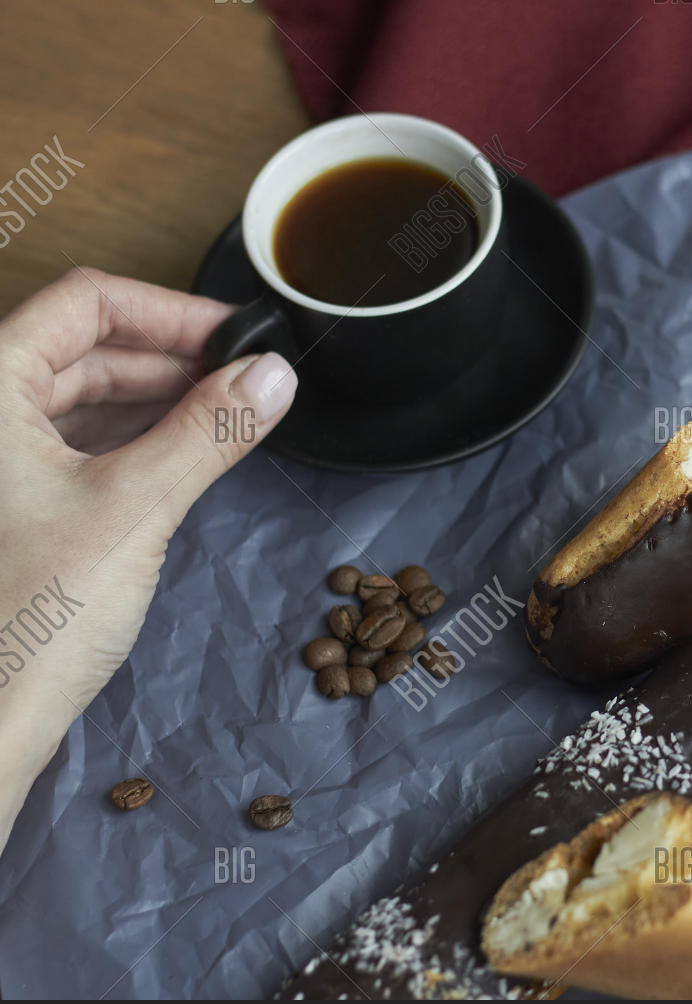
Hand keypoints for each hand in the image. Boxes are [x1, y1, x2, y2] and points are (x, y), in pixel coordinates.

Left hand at [0, 267, 294, 852]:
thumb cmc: (30, 618)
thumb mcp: (136, 509)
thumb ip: (209, 432)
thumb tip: (273, 376)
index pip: (84, 304)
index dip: (170, 312)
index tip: (241, 338)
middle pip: (80, 346)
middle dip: (170, 358)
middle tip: (247, 379)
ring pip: (79, 395)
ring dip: (156, 399)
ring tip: (228, 414)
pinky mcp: (12, 503)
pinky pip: (74, 442)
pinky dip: (133, 439)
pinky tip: (183, 454)